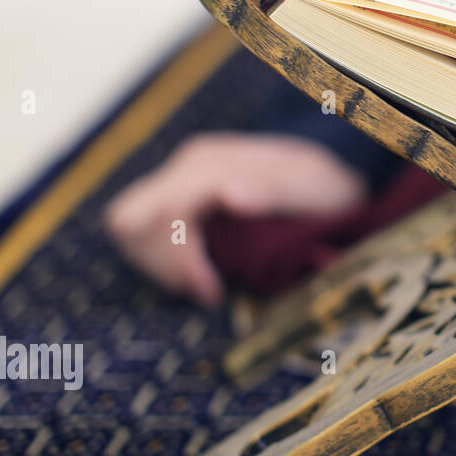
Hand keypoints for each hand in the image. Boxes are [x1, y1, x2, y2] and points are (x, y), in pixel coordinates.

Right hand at [105, 133, 367, 307]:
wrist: (328, 173)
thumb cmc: (322, 186)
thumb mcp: (310, 189)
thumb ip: (272, 190)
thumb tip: (227, 193)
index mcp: (214, 162)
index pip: (168, 211)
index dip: (182, 258)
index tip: (212, 293)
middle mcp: (187, 165)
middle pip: (130, 218)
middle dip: (160, 262)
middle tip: (205, 289)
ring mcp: (178, 178)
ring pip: (126, 224)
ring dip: (157, 262)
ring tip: (201, 283)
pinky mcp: (177, 196)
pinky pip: (140, 229)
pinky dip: (159, 258)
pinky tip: (195, 272)